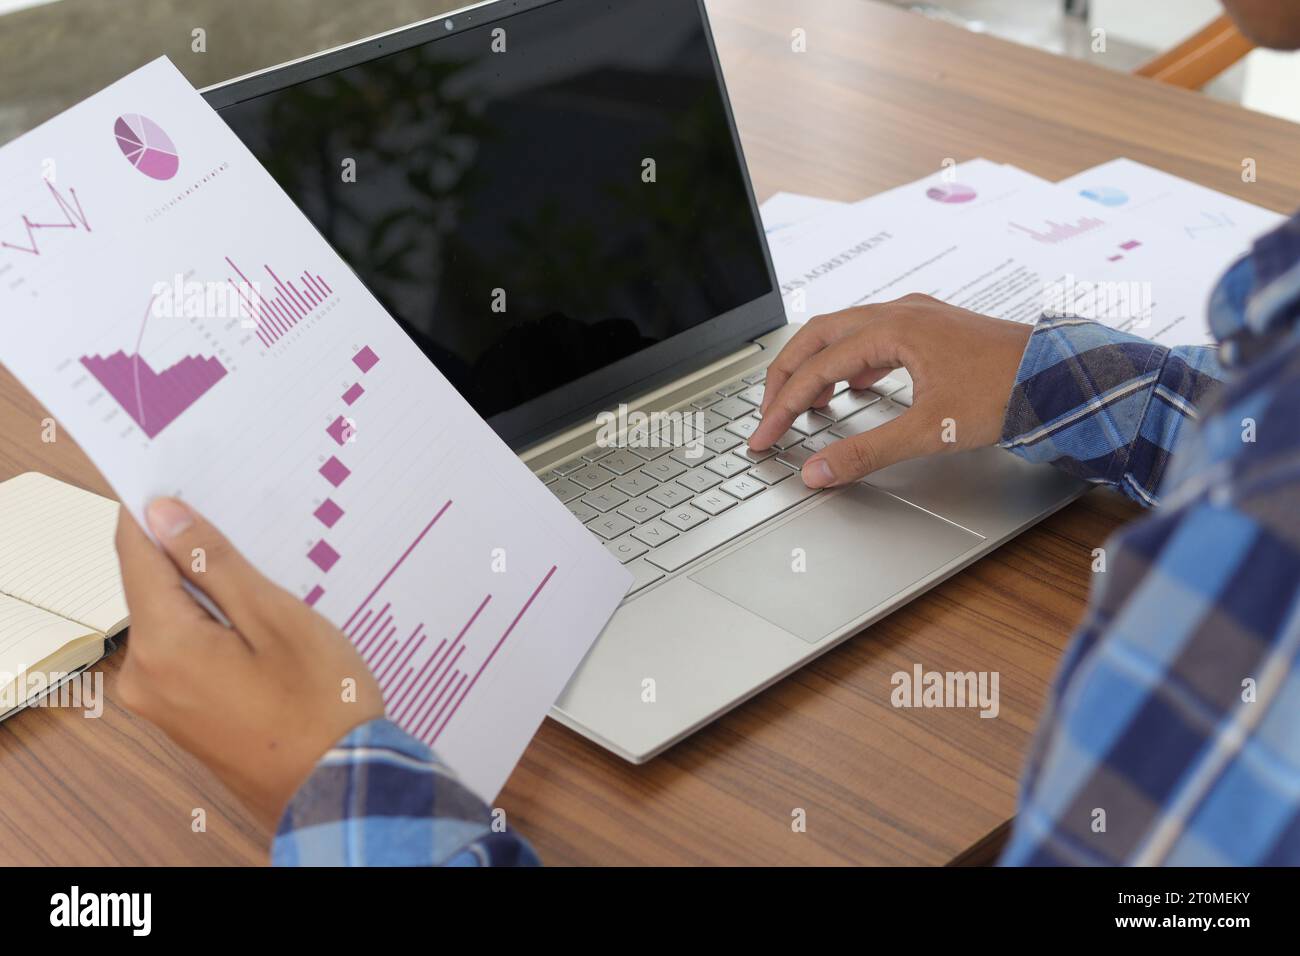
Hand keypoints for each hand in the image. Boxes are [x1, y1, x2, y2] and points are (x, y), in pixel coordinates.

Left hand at [114, 498, 384, 830]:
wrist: (339, 786)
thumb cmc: (319, 706)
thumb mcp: (274, 616)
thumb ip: (212, 563)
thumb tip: (163, 515)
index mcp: (162, 646)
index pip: (134, 552)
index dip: (156, 511)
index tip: (186, 480)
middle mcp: (144, 677)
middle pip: (152, 586)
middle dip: (192, 554)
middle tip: (253, 533)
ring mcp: (160, 702)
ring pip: (173, 619)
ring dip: (211, 593)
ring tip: (273, 584)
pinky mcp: (182, 716)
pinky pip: (185, 652)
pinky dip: (216, 628)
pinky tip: (264, 627)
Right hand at [749, 294, 1032, 486]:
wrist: (1060, 376)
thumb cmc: (1005, 392)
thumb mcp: (928, 431)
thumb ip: (866, 452)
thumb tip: (818, 471)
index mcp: (892, 329)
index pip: (815, 367)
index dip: (782, 406)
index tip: (764, 436)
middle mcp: (899, 313)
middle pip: (817, 337)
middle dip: (786, 377)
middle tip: (767, 414)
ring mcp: (916, 316)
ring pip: (843, 333)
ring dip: (816, 367)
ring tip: (804, 404)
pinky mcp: (931, 327)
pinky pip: (871, 337)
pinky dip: (848, 362)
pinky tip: (854, 387)